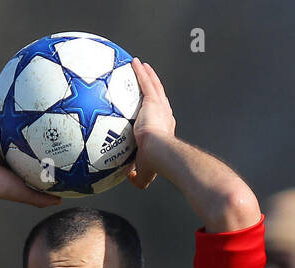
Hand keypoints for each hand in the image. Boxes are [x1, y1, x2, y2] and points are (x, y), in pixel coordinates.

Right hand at [0, 84, 62, 207]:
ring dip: (5, 102)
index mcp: (11, 158)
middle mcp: (1, 145)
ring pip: (0, 116)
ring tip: (15, 85)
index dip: (35, 137)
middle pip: (15, 127)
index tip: (47, 128)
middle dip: (24, 116)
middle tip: (36, 103)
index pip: (26, 145)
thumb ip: (43, 197)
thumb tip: (62, 201)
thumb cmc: (1, 188)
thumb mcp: (27, 192)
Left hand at [127, 57, 176, 189]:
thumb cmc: (153, 163)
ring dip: (148, 75)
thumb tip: (129, 178)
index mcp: (164, 130)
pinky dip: (141, 71)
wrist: (158, 151)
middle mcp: (165, 116)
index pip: (160, 119)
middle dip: (154, 90)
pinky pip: (146, 81)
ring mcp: (160, 106)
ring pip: (154, 86)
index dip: (156, 114)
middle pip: (159, 99)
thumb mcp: (143, 173)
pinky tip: (134, 62)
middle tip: (148, 82)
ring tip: (142, 66)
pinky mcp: (153, 100)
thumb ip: (137, 175)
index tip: (149, 111)